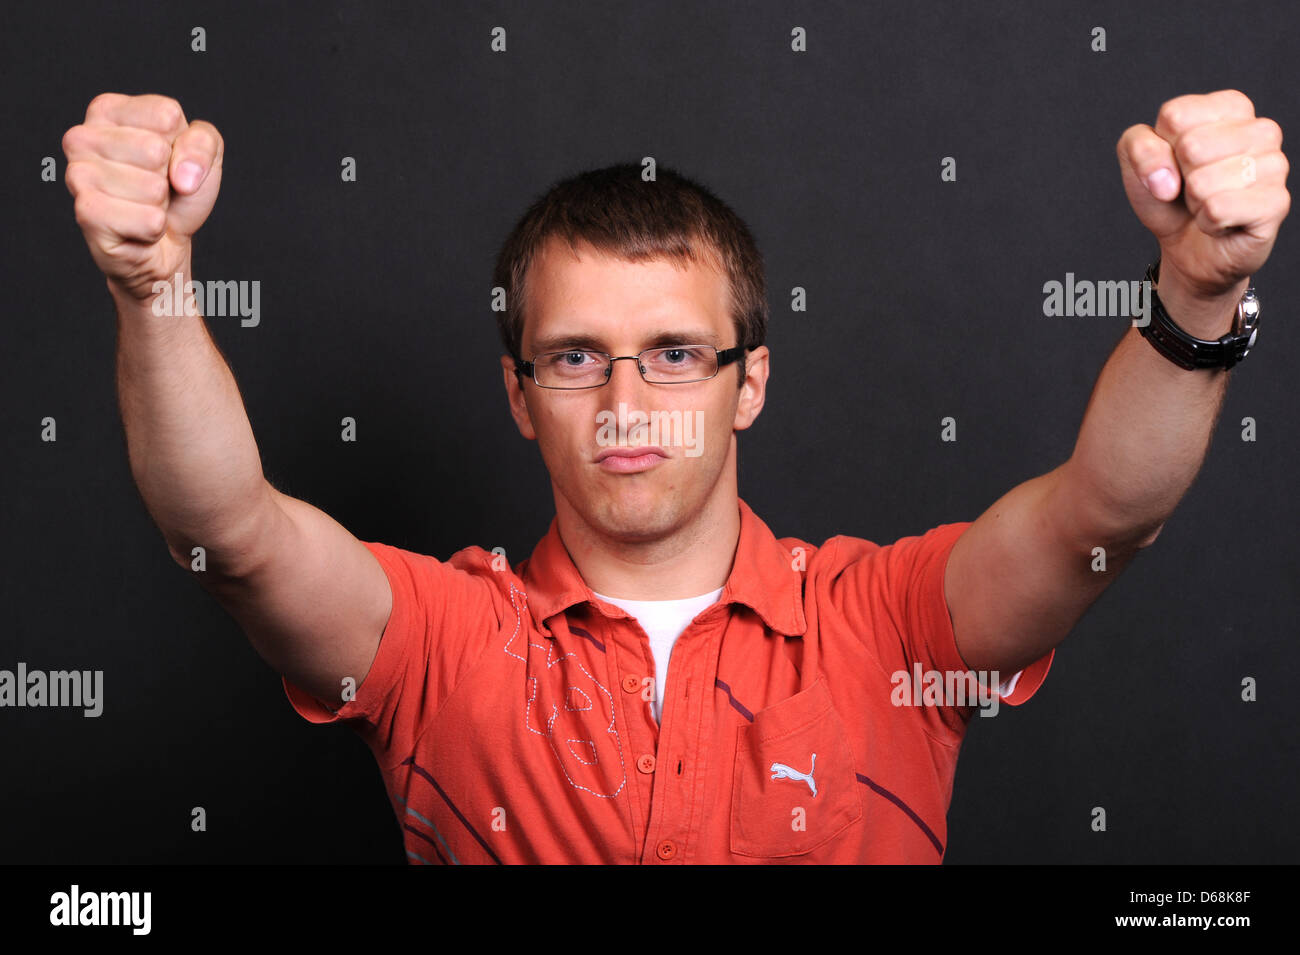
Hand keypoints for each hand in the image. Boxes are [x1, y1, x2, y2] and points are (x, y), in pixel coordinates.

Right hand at [63, 93, 223, 301]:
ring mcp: (78, 174)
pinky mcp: (86, 212)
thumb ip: (204, 142)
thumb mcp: (204, 156)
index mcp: (107, 110)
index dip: (181, 145)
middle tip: (155, 189)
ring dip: (160, 205)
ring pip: (153, 187)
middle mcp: (82, 137)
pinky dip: (154, 229)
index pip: (165, 115)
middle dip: (169, 177)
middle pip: (156, 150)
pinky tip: (137, 228)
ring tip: (144, 206)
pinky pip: (148, 220)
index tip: (168, 161)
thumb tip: (183, 174)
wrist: (165, 243)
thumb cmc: (178, 193)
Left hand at [1117, 89, 1288, 300]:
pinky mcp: (1276, 203)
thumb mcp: (1138, 163)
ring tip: (1208, 202)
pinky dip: (1207, 223)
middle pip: (1190, 146)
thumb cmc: (1169, 196)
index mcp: (1231, 107)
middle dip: (1179, 177)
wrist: (1187, 245)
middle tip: (1193, 187)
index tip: (1175, 161)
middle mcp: (1262, 130)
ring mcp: (1275, 165)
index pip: (1175, 115)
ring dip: (1194, 202)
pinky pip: (1218, 210)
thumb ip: (1138, 147)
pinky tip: (1221, 221)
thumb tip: (1165, 178)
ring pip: (1203, 182)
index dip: (1161, 147)